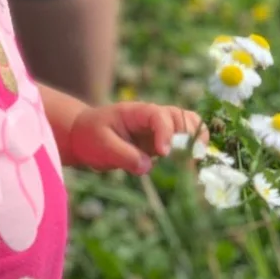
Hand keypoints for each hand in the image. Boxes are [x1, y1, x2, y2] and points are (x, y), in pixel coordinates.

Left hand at [69, 102, 207, 174]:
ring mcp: (159, 130)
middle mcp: (152, 118)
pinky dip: (192, 151)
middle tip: (189, 158)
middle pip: (181, 117)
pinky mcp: (160, 143)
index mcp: (137, 112)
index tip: (164, 153)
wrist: (83, 136)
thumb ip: (124, 155)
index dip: (166, 133)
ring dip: (196, 140)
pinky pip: (183, 143)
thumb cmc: (90, 136)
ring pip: (188, 126)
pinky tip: (191, 166)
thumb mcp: (101, 146)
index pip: (159, 116)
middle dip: (189, 135)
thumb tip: (148, 166)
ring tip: (195, 160)